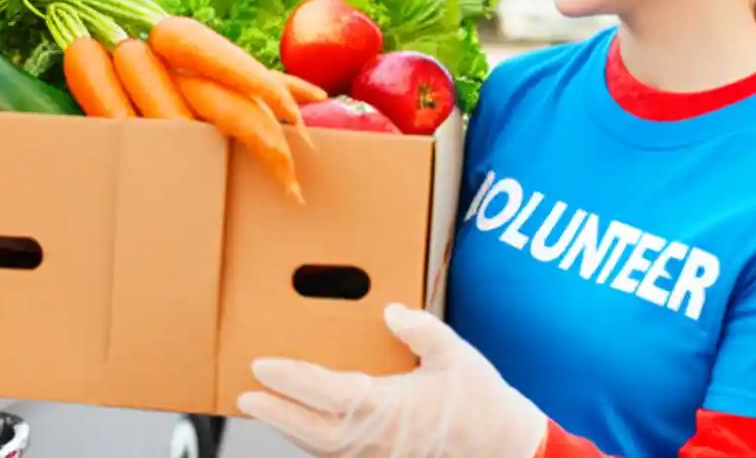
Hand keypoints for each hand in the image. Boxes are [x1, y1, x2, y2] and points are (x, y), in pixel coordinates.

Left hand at [237, 303, 546, 457]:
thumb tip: (390, 311)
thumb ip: (421, 330)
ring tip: (266, 409)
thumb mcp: (456, 356)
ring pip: (323, 448)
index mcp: (387, 406)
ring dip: (290, 430)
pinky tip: (307, 430)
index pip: (325, 392)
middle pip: (311, 430)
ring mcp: (379, 457)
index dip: (290, 379)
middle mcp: (376, 438)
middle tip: (245, 397)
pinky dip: (316, 442)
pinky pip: (340, 456)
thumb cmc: (484, 404)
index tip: (262, 366)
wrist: (510, 450)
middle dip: (275, 413)